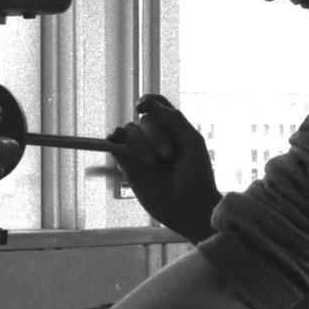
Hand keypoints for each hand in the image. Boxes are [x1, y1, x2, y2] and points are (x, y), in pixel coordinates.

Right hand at [106, 94, 220, 241]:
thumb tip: (145, 103)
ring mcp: (141, 152)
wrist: (189, 206)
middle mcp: (155, 137)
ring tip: (153, 163)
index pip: (156, 104)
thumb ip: (172, 119)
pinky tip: (113, 139)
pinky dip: (112, 140)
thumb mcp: (191, 141)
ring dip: (140, 144)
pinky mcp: (128, 167)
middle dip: (155, 134)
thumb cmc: (197, 175)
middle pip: (144, 119)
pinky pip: (114, 147)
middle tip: (168, 156)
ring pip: (129, 132)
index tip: (144, 106)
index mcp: (173, 128)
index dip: (149, 101)